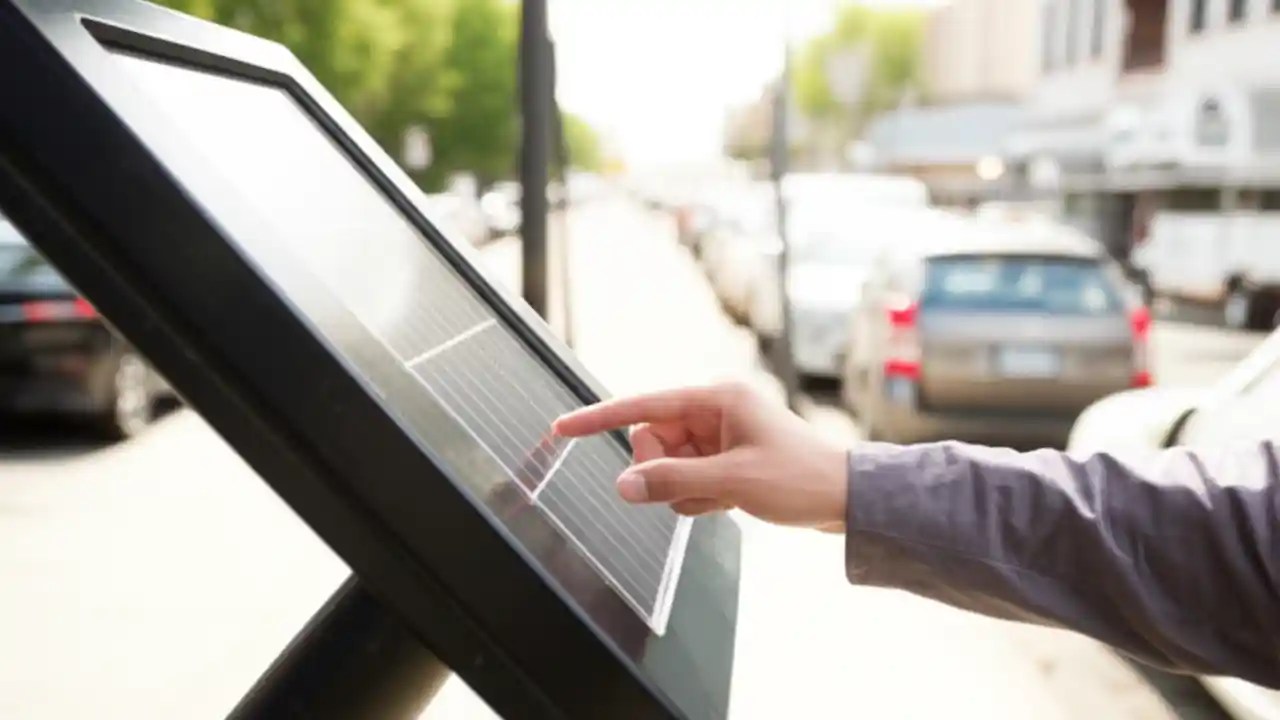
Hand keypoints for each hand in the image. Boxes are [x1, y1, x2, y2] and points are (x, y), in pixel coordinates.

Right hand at [552, 382, 847, 531]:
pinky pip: (687, 479)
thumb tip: (623, 485)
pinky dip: (699, 497)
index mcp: (715, 398)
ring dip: (684, 489)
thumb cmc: (799, 479)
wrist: (845, 498)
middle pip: (652, 441)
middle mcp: (713, 410)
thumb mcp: (732, 483)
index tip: (561, 428)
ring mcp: (718, 434)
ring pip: (667, 465)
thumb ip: (673, 481)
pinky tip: (730, 502)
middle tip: (698, 488)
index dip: (599, 419)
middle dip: (662, 471)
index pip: (642, 407)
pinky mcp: (724, 457)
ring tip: (724, 497)